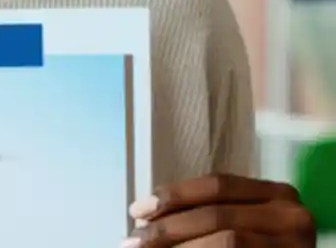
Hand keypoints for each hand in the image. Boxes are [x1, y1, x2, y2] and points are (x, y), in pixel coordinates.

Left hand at [125, 173, 314, 246]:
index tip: (136, 210)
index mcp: (278, 194)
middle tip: (133, 240)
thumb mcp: (240, 221)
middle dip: (168, 227)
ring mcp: (295, 244)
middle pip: (216, 214)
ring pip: (226, 240)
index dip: (173, 195)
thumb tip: (145, 217)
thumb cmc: (256, 244)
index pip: (217, 185)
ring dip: (177, 246)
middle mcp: (291, 216)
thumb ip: (204, 213)